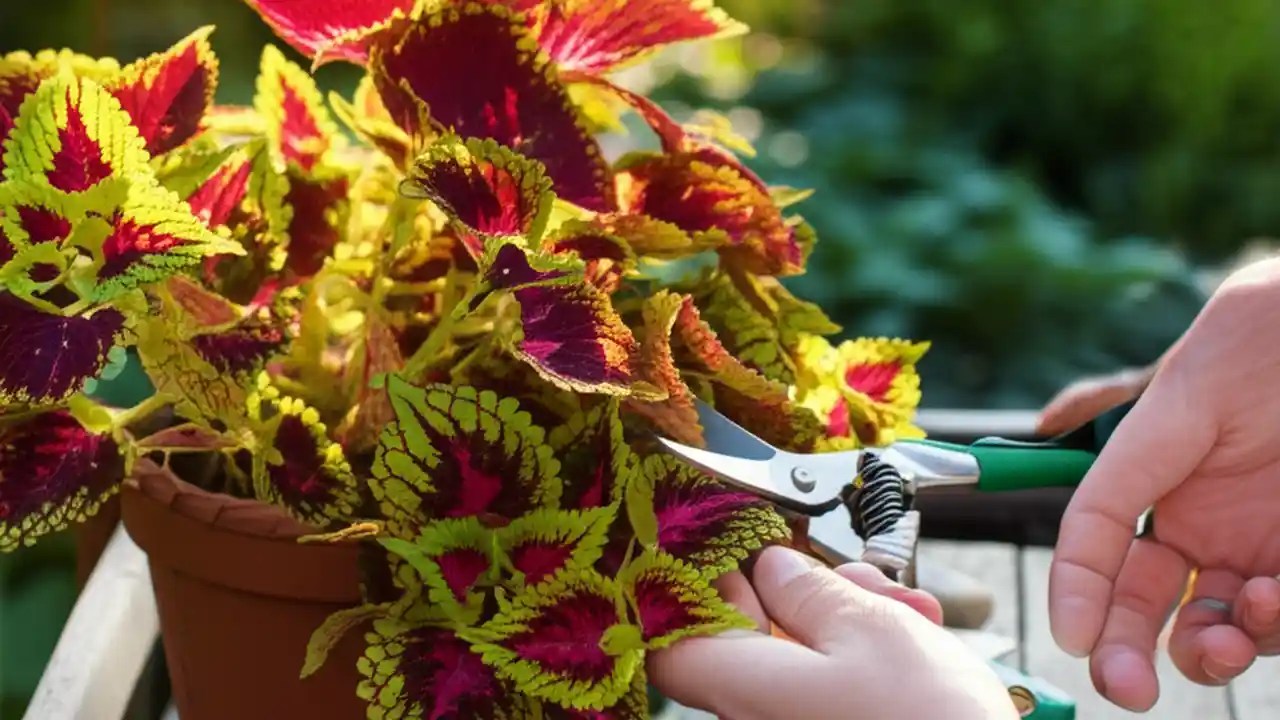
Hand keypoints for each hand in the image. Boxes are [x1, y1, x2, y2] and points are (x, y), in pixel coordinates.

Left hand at [648, 546, 1018, 719]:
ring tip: (910, 611)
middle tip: (857, 579)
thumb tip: (774, 568)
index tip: (736, 557)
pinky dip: (863, 666)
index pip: (675, 644)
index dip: (697, 595)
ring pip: (800, 667)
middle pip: (749, 645)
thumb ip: (813, 594)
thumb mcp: (874, 630)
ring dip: (849, 626)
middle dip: (803, 597)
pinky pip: (828, 698)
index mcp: (744, 690)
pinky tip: (915, 641)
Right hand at [1049, 256, 1279, 710]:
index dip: (1082, 597)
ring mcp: (1263, 548)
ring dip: (1213, 647)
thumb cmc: (1264, 342)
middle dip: (1129, 655)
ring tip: (1235, 623)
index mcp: (1159, 486)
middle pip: (1151, 610)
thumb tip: (1050, 425)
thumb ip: (1121, 422)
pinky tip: (1273, 600)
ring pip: (1220, 631)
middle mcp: (1207, 527)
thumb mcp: (1186, 387)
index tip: (1076, 639)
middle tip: (1130, 687)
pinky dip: (1274, 627)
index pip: (1104, 553)